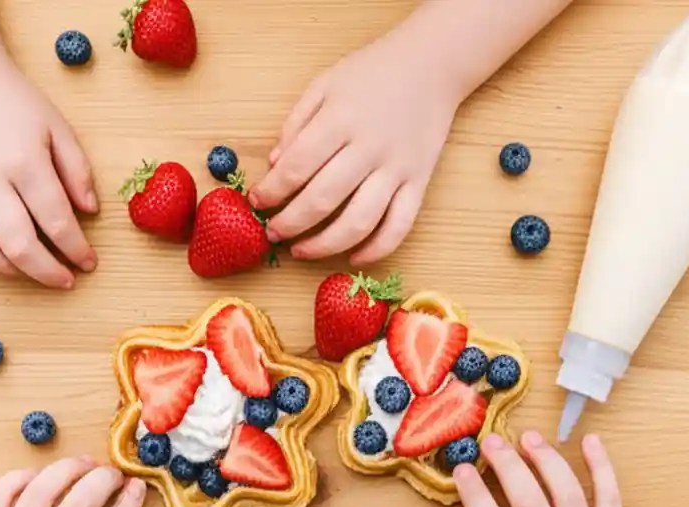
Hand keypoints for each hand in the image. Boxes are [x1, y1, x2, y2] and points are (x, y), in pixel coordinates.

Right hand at [0, 59, 98, 287]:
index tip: (89, 262)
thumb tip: (90, 212)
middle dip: (48, 272)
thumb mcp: (57, 128)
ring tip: (33, 273)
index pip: (57, 223)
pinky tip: (2, 255)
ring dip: (13, 272)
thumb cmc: (13, 101)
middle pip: (20, 246)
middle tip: (66, 280)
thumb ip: (77, 171)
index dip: (77, 249)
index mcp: (26, 163)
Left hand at [248, 32, 460, 264]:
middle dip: (289, 224)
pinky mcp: (420, 183)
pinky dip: (377, 250)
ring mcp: (397, 169)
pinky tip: (353, 258)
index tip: (257, 201)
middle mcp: (369, 148)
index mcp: (341, 119)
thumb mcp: (324, 85)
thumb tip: (274, 166)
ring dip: (324, 245)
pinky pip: (399, 226)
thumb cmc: (371, 73)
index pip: (296, 167)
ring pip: (358, 222)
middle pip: (322, 200)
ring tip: (301, 251)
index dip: (271, 191)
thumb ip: (296, 124)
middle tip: (272, 232)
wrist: (431, 65)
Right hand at [454, 433, 644, 506]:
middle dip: (507, 465)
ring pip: (567, 493)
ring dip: (547, 460)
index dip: (475, 495)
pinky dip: (603, 468)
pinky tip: (591, 442)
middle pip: (529, 501)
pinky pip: (610, 499)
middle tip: (491, 440)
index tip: (462, 470)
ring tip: (529, 437)